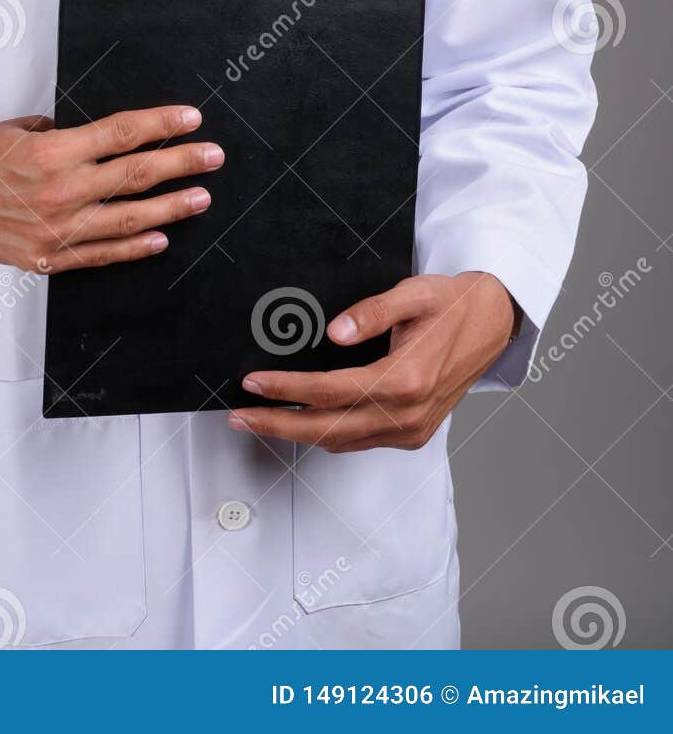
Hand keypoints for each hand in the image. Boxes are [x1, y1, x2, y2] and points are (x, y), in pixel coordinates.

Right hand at [0, 105, 223, 272]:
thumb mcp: (17, 128)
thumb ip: (61, 135)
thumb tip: (93, 139)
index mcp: (53, 150)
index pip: (123, 133)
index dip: (162, 125)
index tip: (191, 119)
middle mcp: (60, 191)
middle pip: (137, 175)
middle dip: (182, 164)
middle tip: (213, 157)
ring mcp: (56, 229)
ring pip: (129, 219)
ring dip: (171, 207)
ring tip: (200, 197)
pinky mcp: (46, 257)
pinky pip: (101, 253)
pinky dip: (135, 247)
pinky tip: (160, 238)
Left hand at [227, 271, 517, 451]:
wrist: (494, 324)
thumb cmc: (454, 304)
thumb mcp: (415, 293)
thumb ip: (373, 311)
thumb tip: (334, 332)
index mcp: (408, 380)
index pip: (331, 393)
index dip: (288, 390)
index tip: (254, 382)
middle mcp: (409, 414)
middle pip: (328, 429)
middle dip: (278, 424)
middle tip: (240, 415)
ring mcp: (412, 429)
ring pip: (341, 441)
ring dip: (298, 432)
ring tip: (261, 416)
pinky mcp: (413, 434)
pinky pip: (359, 441)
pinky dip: (327, 432)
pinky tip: (303, 417)